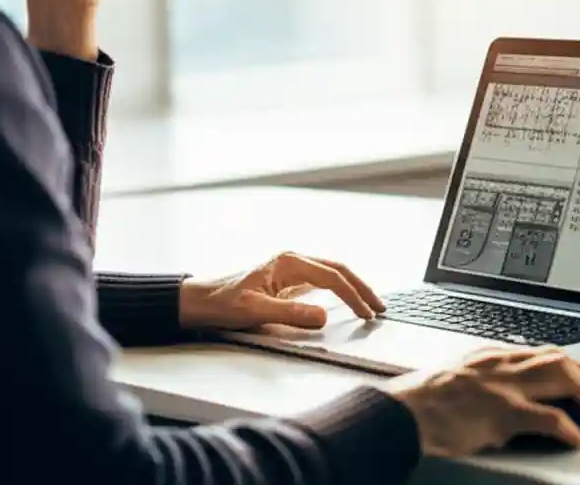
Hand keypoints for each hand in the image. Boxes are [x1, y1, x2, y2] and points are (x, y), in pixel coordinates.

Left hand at [178, 252, 385, 330]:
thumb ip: (290, 314)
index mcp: (288, 262)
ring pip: (331, 273)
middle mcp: (292, 261)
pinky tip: (346, 300)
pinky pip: (321, 281)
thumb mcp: (255, 311)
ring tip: (369, 304)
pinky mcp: (286, 281)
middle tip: (379, 308)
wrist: (199, 302)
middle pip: (338, 270)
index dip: (353, 296)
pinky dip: (338, 290)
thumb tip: (323, 317)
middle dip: (362, 288)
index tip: (367, 315)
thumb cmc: (222, 303)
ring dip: (352, 287)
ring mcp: (290, 270)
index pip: (332, 277)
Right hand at [389, 347, 579, 455]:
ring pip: (562, 377)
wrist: (395, 414)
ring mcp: (502, 386)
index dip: (578, 366)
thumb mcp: (458, 382)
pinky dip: (567, 427)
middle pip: (564, 360)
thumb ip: (486, 383)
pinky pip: (545, 417)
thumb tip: (511, 399)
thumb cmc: (419, 404)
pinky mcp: (499, 412)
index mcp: (492, 357)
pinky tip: (577, 439)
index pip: (546, 353)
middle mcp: (502, 364)